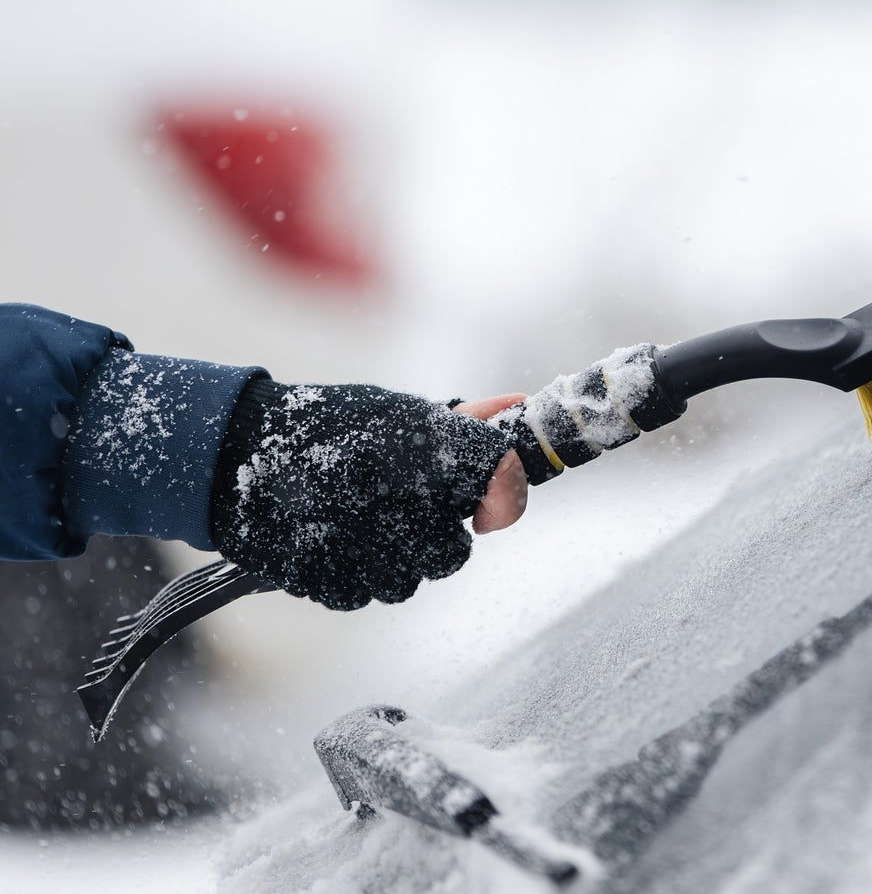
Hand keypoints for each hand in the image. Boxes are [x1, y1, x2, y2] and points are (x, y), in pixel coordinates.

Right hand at [211, 380, 521, 608]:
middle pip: (453, 552)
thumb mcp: (391, 411)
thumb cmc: (322, 425)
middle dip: (434, 537)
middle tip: (399, 511)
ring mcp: (359, 541)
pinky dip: (351, 574)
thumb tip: (516, 406)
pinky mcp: (322, 575)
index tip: (488, 508)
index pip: (498, 478)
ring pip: (408, 579)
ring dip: (392, 559)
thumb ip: (459, 420)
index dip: (503, 495)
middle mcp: (397, 495)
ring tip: (357, 523)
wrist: (226, 451)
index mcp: (419, 444)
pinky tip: (331, 540)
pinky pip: (362, 593)